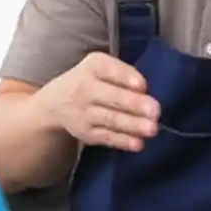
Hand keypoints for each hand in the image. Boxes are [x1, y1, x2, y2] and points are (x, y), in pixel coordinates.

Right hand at [38, 52, 159, 151]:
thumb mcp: (101, 67)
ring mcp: (83, 113)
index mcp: (93, 66)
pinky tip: (138, 143)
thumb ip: (123, 75)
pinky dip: (123, 141)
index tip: (142, 86)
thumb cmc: (90, 81)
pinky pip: (107, 137)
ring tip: (152, 129)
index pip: (109, 69)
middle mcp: (84, 88)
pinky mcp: (86, 133)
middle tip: (155, 111)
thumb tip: (145, 92)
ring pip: (111, 119)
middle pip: (112, 97)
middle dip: (134, 104)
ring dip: (133, 125)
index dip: (126, 78)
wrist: (55, 103)